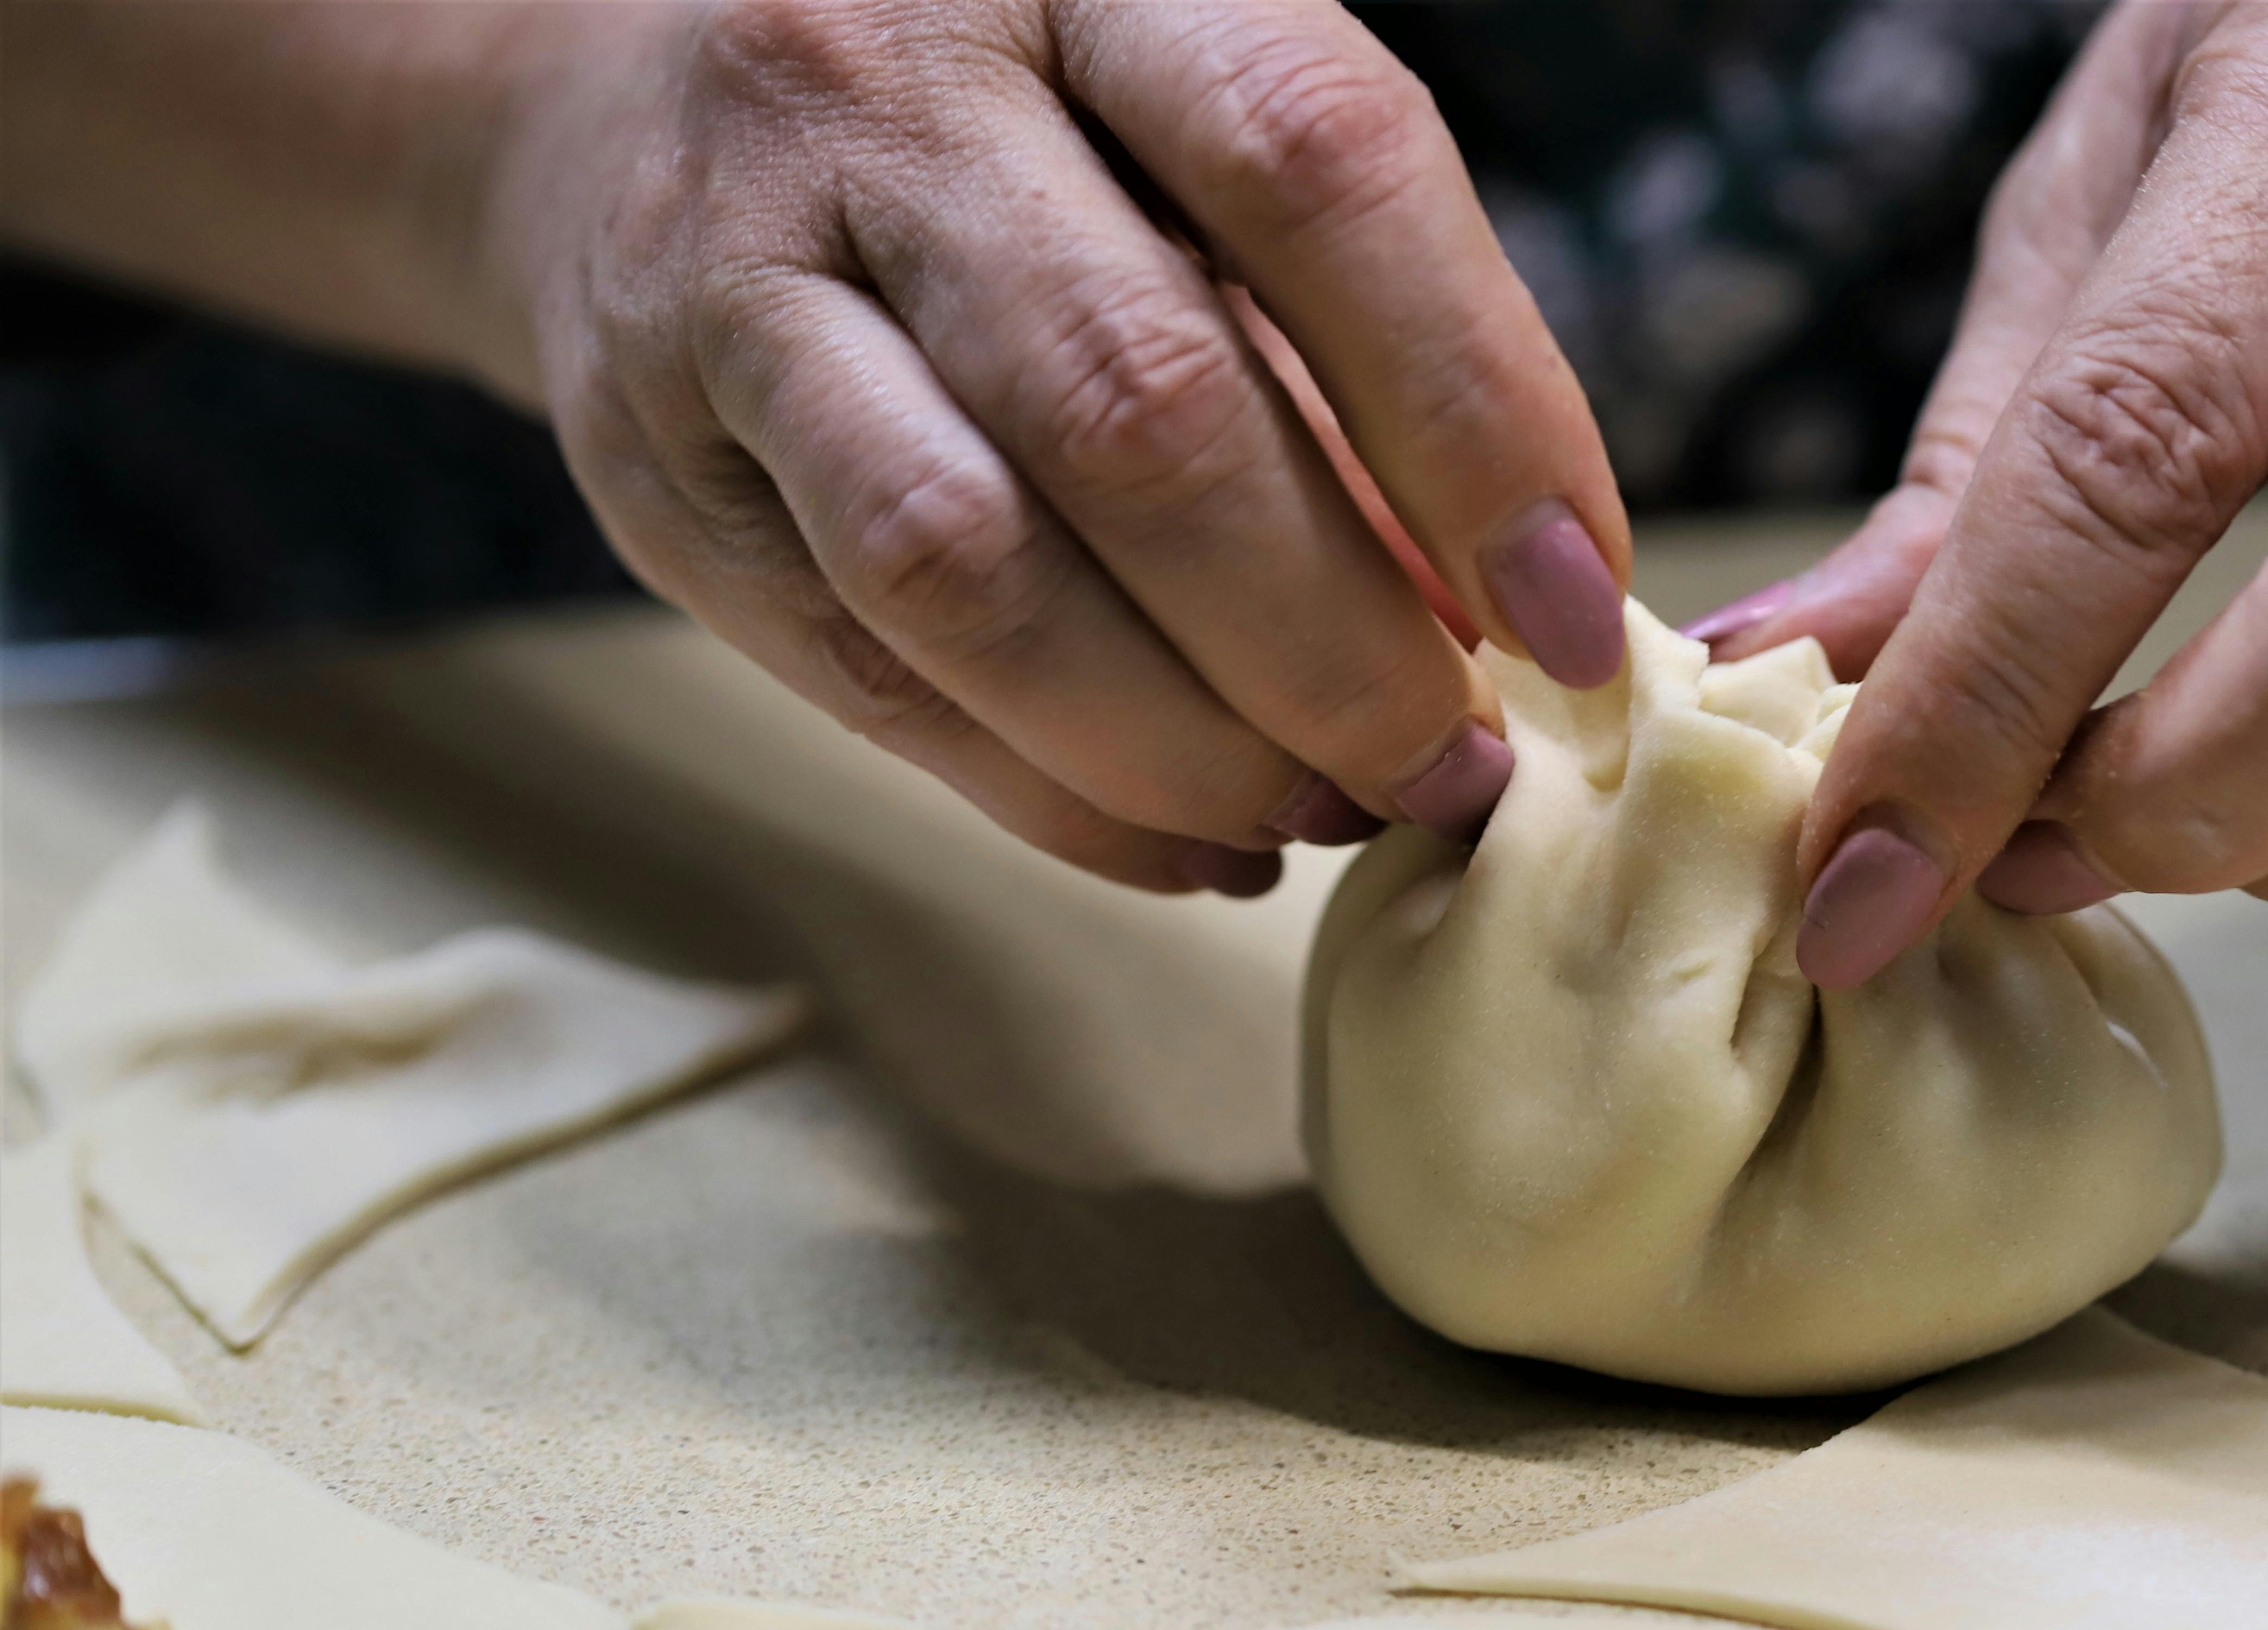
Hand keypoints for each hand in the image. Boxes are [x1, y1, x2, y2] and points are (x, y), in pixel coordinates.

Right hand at [480, 0, 1628, 892]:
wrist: (624, 98)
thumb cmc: (1010, 130)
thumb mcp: (1188, 137)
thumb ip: (1349, 339)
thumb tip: (1520, 616)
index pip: (1314, 168)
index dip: (1473, 413)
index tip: (1575, 613)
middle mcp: (876, 88)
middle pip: (1140, 406)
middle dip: (1334, 641)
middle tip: (1454, 765)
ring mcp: (731, 277)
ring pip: (977, 571)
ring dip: (1190, 745)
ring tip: (1325, 809)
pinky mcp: (648, 466)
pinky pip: (876, 677)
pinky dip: (1065, 794)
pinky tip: (1195, 836)